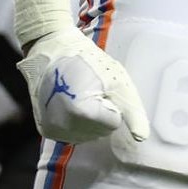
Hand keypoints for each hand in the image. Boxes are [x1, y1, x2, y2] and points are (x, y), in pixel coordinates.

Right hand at [19, 25, 148, 144]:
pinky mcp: (46, 131)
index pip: (114, 124)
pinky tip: (71, 105)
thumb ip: (132, 111)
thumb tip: (141, 138)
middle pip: (100, 132)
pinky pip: (72, 135)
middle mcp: (64, 127)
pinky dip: (76, 124)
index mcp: (82, 113)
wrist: (51, 51)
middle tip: (91, 90)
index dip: (112, 104)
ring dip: (90, 120)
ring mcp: (53, 130)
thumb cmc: (87, 61)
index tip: (101, 88)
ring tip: (80, 95)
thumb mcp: (117, 80)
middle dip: (101, 114)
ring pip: (87, 136)